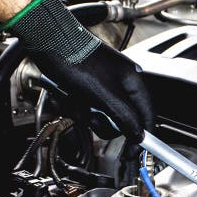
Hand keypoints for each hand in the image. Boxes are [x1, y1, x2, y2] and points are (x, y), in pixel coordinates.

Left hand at [7, 0, 153, 141]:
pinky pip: (88, 109)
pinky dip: (78, 108)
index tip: (133, 153)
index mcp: (134, 82)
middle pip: (123, 120)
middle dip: (105, 123)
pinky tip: (70, 98)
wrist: (49, 44)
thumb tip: (139, 135)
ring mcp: (104, 87)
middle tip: (93, 117)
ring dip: (88, 116)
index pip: (146, 116)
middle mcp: (122, 85)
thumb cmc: (77, 60)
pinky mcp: (88, 89)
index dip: (142, 137)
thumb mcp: (105, 95)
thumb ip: (125, 117)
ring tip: (78, 103)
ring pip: (103, 117)